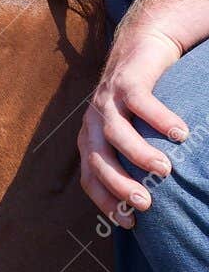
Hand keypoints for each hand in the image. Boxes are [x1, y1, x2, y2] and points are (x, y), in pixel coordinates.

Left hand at [79, 23, 188, 226]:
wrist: (142, 47)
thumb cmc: (141, 100)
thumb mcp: (132, 131)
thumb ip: (134, 159)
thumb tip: (151, 201)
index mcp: (91, 139)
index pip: (90, 178)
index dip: (105, 201)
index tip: (128, 224)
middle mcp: (93, 121)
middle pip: (98, 158)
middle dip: (119, 184)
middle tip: (144, 203)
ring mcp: (107, 100)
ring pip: (116, 132)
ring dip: (139, 154)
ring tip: (164, 170)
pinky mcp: (127, 81)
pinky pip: (140, 103)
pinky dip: (159, 120)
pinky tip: (180, 134)